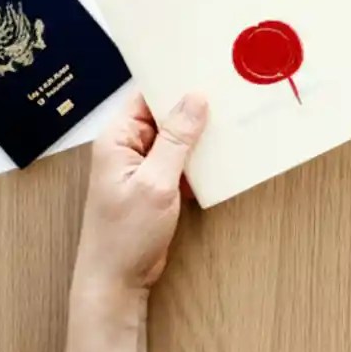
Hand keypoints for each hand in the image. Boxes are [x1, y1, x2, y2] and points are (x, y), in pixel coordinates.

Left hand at [64, 92, 208, 351]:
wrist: (116, 281)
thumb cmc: (125, 234)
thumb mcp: (155, 183)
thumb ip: (176, 140)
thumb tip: (196, 99)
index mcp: (117, 138)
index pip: (147, 97)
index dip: (175, 83)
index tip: (208, 70)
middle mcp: (128, 147)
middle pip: (165, 115)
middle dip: (195, 108)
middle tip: (230, 92)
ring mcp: (143, 167)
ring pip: (177, 139)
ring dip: (200, 136)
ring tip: (234, 118)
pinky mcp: (156, 185)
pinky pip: (181, 161)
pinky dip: (199, 159)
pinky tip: (224, 154)